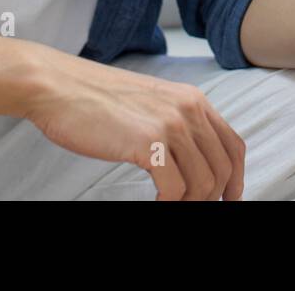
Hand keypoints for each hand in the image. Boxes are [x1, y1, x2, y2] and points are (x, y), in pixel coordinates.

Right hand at [19, 44, 244, 199]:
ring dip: (189, 203)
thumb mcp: (151, 104)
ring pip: (203, 183)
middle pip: (223, 168)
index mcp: (193, 100)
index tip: (229, 199)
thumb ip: (176, 124)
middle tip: (193, 208)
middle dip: (213, 197)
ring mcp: (171, 125)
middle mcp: (189, 109)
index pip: (233, 145)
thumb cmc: (95, 99)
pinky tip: (155, 204)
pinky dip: (168, 205)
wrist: (58, 86)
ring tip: (169, 205)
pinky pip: (175, 191)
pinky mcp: (149, 143)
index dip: (236, 178)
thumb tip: (192, 161)